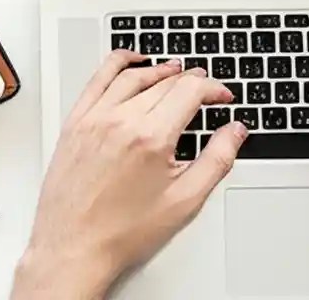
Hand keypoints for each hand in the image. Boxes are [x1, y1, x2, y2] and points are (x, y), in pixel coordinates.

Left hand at [12, 51, 247, 299]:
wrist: (74, 247)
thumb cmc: (121, 231)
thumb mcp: (184, 201)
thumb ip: (216, 160)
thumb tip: (234, 133)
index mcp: (150, 137)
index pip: (190, 91)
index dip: (213, 88)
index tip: (222, 96)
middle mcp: (120, 121)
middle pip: (164, 82)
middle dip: (191, 80)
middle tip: (205, 88)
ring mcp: (94, 118)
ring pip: (132, 75)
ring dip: (159, 69)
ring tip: (176, 71)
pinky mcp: (75, 122)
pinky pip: (97, 79)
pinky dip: (117, 63)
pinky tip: (130, 61)